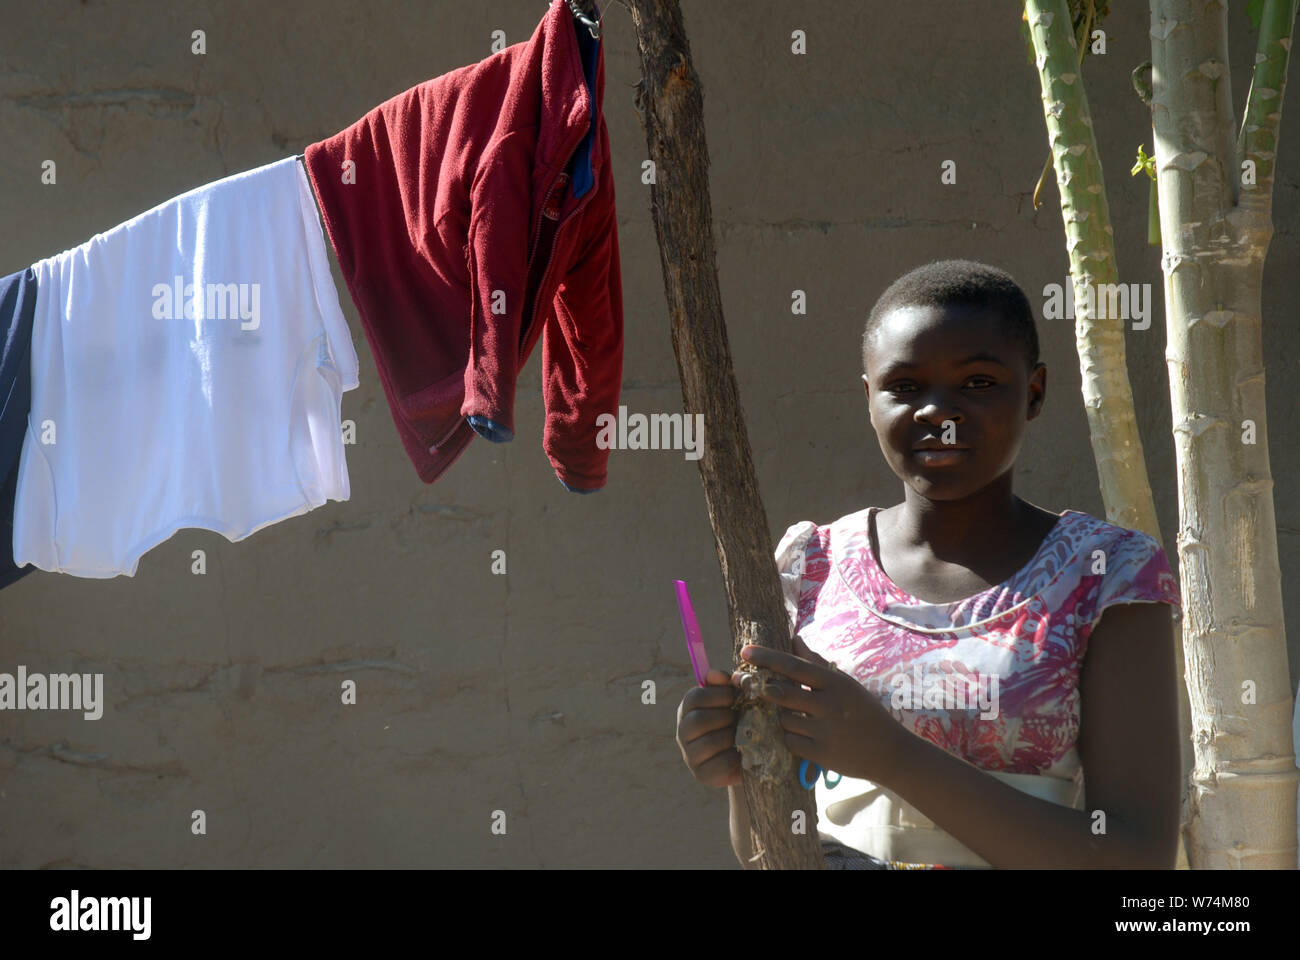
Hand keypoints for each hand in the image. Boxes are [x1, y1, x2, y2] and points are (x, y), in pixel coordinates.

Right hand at [676, 669, 743, 787]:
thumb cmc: (742, 720)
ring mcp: (690, 756)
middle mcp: (683, 733)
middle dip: (726, 717)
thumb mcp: (737, 700)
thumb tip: (714, 674)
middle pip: (698, 720)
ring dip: (733, 736)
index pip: (694, 698)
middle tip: (740, 718)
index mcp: (688, 710)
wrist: (753, 755)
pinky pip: (720, 763)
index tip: (736, 696)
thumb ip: (728, 684)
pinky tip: (744, 751)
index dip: (719, 694)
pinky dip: (736, 756)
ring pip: (710, 742)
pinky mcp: (703, 775)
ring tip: (745, 733)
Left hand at [738, 635, 902, 783]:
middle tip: (749, 685)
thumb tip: (794, 639)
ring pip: (783, 719)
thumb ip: (817, 663)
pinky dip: (790, 737)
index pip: (794, 666)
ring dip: (780, 716)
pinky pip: (790, 741)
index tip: (745, 651)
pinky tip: (802, 735)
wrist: (890, 752)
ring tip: (792, 715)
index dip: (767, 658)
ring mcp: (825, 731)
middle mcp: (829, 705)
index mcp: (835, 683)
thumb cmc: (865, 712)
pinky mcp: (822, 754)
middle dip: (761, 688)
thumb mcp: (846, 683)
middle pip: (781, 692)